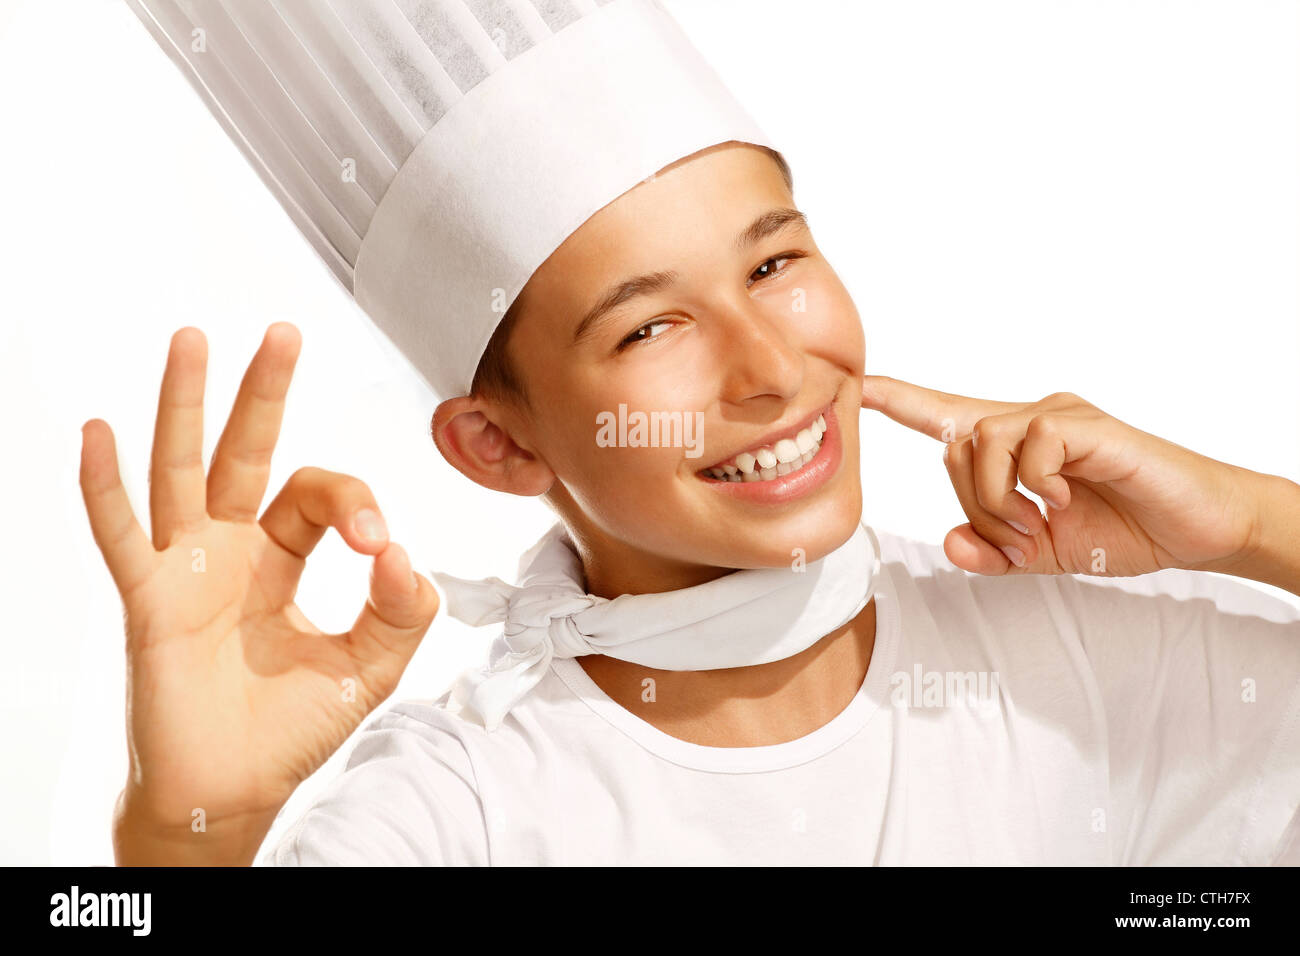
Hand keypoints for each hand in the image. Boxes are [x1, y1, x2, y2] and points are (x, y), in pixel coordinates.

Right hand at [79, 324, 439, 862]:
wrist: (233, 792)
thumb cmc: (290, 727)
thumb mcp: (370, 667)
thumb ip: (402, 611)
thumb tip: (405, 555)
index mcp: (282, 557)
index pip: (318, 496)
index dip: (355, 504)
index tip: (380, 547)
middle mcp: (231, 550)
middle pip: (246, 453)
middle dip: (264, 393)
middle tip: (283, 333)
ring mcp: (186, 570)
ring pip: (181, 472)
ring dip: (185, 407)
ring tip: (193, 341)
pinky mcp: (150, 602)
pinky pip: (123, 536)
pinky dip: (106, 487)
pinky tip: (99, 433)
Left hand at [860, 376, 1266, 577]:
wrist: (1197, 530)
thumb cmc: (1124, 527)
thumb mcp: (1045, 554)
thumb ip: (994, 552)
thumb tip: (951, 544)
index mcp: (1018, 446)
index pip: (949, 416)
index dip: (905, 401)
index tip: (863, 388)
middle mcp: (1033, 419)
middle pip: (955, 445)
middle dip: (973, 504)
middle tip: (1017, 539)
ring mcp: (1061, 417)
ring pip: (983, 441)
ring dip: (998, 499)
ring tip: (1038, 525)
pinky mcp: (1089, 426)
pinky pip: (1031, 443)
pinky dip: (1035, 483)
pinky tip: (1065, 500)